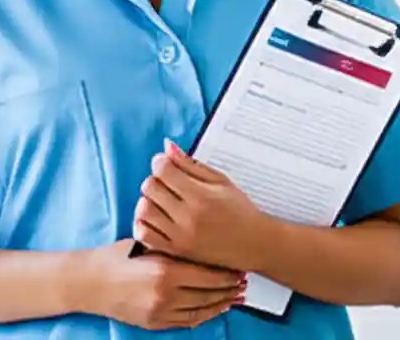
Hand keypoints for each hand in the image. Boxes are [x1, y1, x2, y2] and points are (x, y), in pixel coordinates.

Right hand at [79, 239, 246, 330]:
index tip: (238, 266)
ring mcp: (161, 312)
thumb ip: (172, 246)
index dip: (226, 272)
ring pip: (202, 310)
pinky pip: (188, 321)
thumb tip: (200, 242)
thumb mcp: (146, 244)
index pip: (207, 273)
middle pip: (209, 293)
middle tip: (243, 281)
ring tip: (236, 297)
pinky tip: (214, 308)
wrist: (90, 282)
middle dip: (229, 288)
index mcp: (165, 271)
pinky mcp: (156, 323)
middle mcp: (166, 294)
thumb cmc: (115, 258)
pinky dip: (205, 315)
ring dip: (222, 303)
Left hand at [134, 139, 269, 270]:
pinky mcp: (176, 251)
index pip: (163, 170)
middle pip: (150, 187)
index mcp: (201, 196)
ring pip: (143, 210)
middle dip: (155, 180)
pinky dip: (144, 223)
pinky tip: (157, 219)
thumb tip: (167, 147)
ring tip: (161, 201)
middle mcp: (188, 217)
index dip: (161, 162)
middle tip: (166, 183)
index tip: (167, 165)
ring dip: (148, 201)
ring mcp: (180, 236)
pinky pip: (144, 235)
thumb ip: (191, 164)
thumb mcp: (221, 181)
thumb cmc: (240, 210)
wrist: (255, 244)